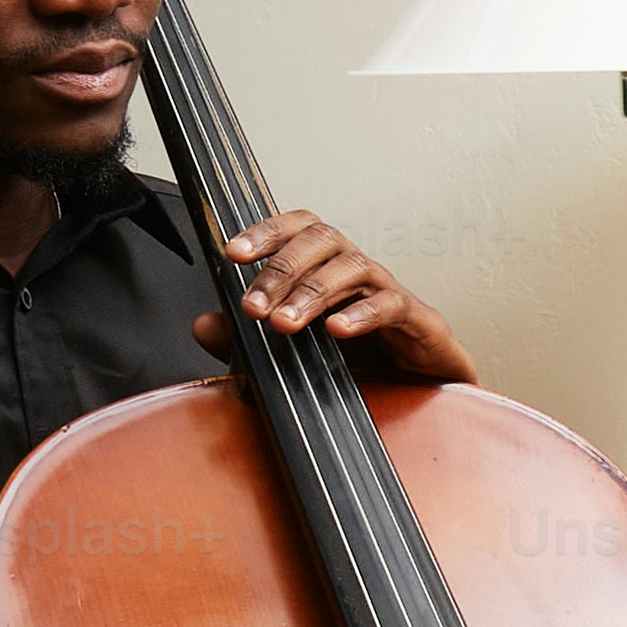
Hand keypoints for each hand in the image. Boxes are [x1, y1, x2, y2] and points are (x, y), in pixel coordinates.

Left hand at [198, 210, 474, 385]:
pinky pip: (392, 305)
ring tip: (284, 324)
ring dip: (313, 292)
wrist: (423, 398)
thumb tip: (204, 325)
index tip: (232, 253)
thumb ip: (245, 340)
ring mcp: (390, 292)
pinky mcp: (420, 321)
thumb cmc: (361, 364)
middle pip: (323, 239)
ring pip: (354, 267)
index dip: (266, 232)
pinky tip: (337, 330)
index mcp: (328, 268)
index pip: (299, 229)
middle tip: (252, 307)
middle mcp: (358, 270)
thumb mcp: (292, 352)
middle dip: (282, 270)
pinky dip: (362, 314)